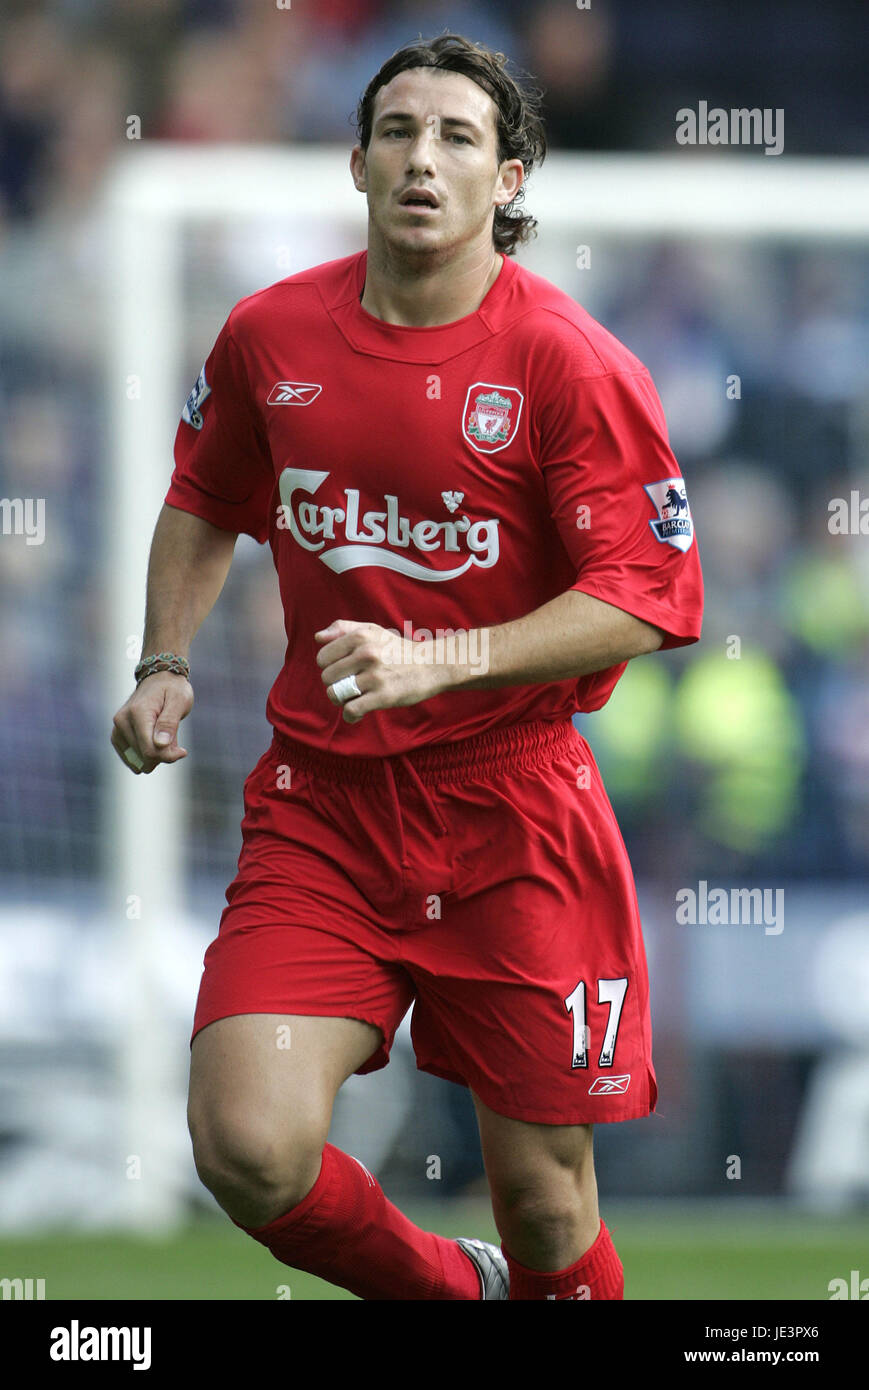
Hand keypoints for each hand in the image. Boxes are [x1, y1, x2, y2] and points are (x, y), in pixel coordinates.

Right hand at [110, 673, 193, 772]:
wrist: (160, 679)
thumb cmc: (173, 689)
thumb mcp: (179, 701)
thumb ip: (169, 723)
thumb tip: (160, 745)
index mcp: (138, 713)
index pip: (150, 750)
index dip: (168, 756)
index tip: (182, 751)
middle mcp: (122, 720)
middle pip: (144, 756)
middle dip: (163, 754)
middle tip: (174, 740)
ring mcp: (117, 727)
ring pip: (137, 759)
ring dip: (154, 754)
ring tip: (164, 737)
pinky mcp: (116, 734)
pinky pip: (129, 756)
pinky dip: (144, 756)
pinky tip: (154, 747)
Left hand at [315, 619, 449, 724]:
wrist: (432, 665)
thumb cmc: (397, 649)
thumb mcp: (373, 630)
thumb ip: (343, 629)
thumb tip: (317, 637)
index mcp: (360, 637)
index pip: (323, 658)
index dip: (329, 667)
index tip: (343, 670)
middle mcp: (367, 654)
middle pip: (327, 677)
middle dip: (335, 684)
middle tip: (350, 685)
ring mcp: (375, 676)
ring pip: (336, 694)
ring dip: (341, 700)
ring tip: (353, 698)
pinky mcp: (384, 696)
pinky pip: (351, 709)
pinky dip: (350, 715)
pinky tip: (357, 713)